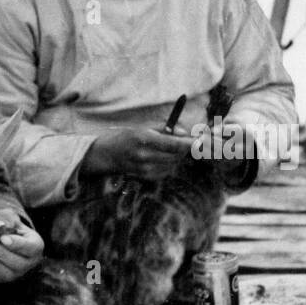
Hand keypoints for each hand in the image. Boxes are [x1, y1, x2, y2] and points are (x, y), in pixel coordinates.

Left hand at [0, 208, 43, 282]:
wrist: (4, 239)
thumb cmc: (10, 227)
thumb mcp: (11, 218)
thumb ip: (6, 219)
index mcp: (35, 246)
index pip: (30, 248)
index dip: (16, 244)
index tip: (3, 238)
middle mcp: (29, 263)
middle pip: (18, 264)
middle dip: (1, 253)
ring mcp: (15, 274)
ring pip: (4, 274)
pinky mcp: (1, 279)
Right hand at [80, 127, 195, 179]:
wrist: (106, 155)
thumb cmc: (126, 137)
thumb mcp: (143, 127)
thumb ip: (165, 128)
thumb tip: (184, 133)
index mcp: (144, 139)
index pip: (174, 144)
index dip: (190, 144)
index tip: (199, 140)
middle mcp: (145, 156)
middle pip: (177, 155)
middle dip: (185, 148)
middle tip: (186, 141)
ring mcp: (145, 169)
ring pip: (173, 164)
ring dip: (177, 156)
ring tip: (169, 148)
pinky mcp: (146, 177)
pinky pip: (167, 171)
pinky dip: (170, 164)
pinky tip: (161, 158)